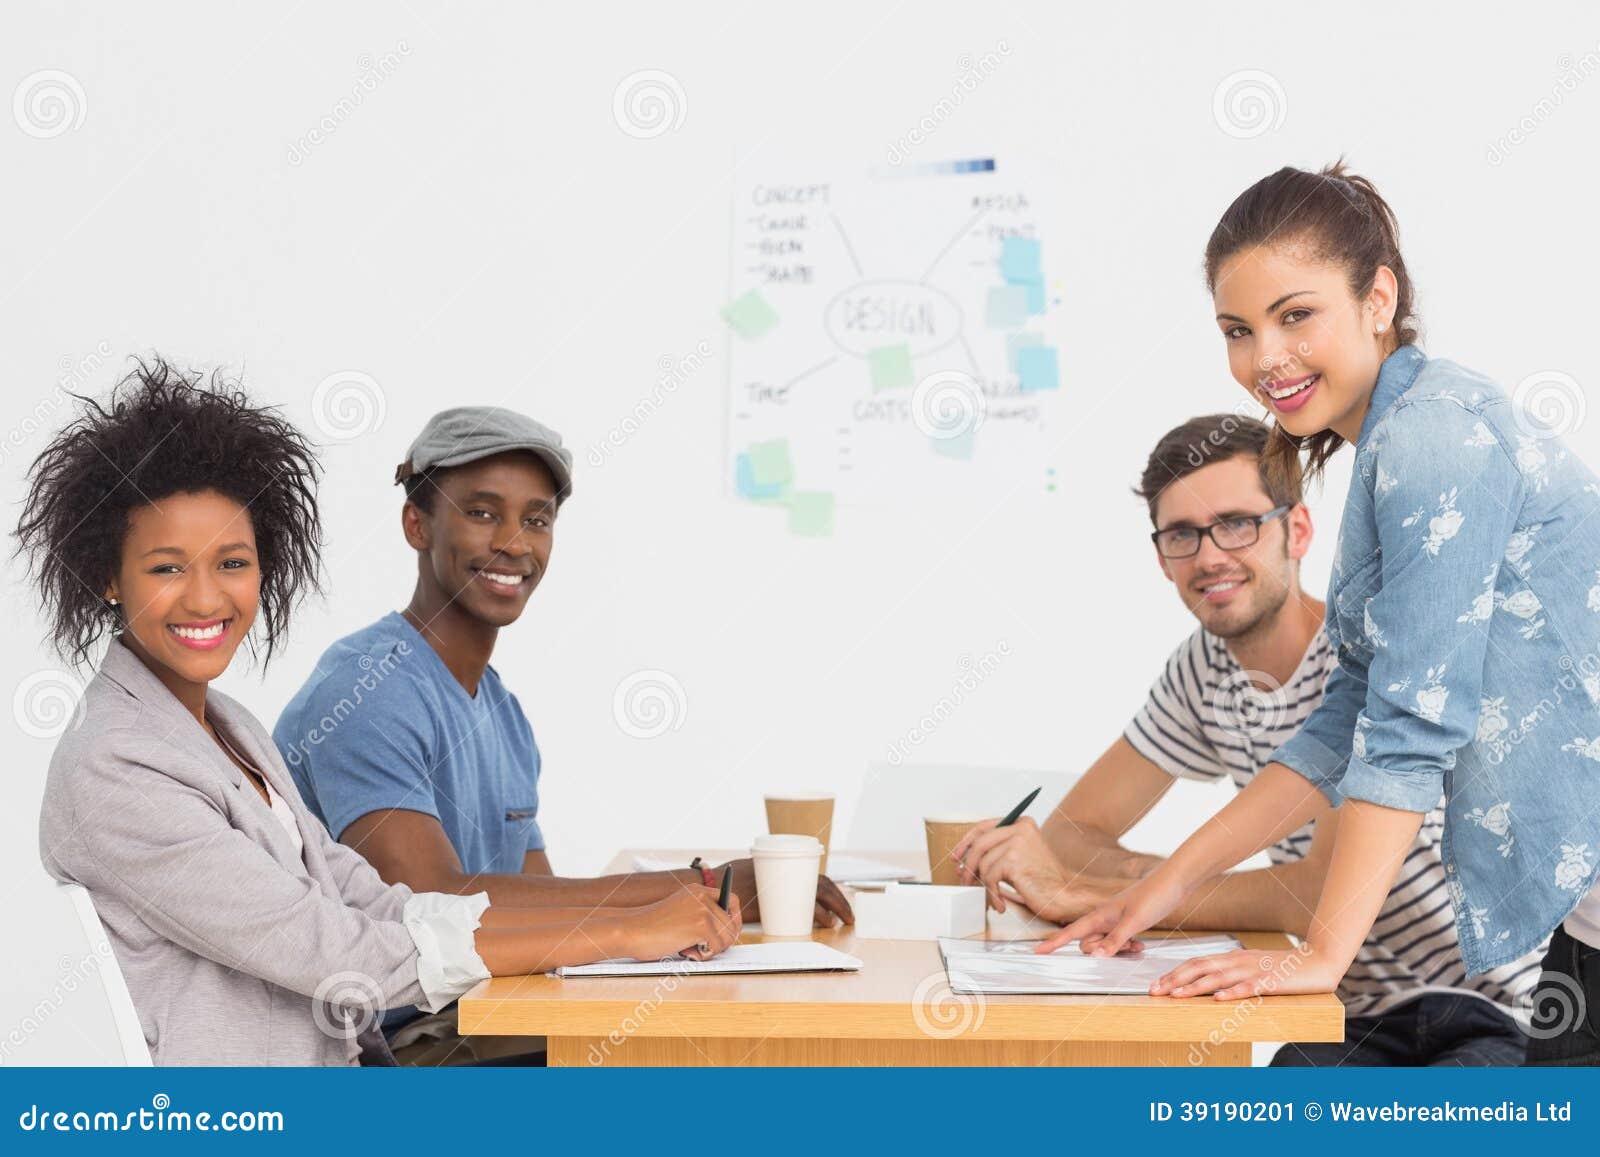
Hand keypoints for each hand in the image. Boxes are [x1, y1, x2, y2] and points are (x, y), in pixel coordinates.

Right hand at [625, 886, 742, 960]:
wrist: (632, 930)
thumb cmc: (651, 928)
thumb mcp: (679, 913)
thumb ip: (700, 916)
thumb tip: (728, 934)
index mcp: (697, 891)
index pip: (731, 900)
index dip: (735, 918)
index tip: (729, 933)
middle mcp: (702, 896)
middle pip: (732, 922)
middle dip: (723, 941)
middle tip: (704, 949)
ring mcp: (702, 909)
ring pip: (727, 936)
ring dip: (712, 949)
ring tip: (690, 949)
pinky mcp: (701, 924)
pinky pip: (716, 946)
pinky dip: (704, 955)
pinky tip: (685, 950)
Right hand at [721, 858, 854, 927]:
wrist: (713, 885)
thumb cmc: (731, 880)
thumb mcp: (757, 872)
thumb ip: (774, 879)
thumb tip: (789, 892)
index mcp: (785, 865)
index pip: (818, 875)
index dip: (833, 889)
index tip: (841, 901)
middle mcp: (787, 873)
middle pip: (823, 885)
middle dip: (840, 901)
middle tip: (850, 916)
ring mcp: (782, 886)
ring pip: (818, 895)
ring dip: (834, 909)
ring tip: (840, 921)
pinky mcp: (778, 901)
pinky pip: (804, 908)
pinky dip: (819, 915)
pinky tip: (827, 923)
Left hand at [951, 817, 1094, 917]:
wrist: (1064, 895)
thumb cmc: (1043, 880)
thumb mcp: (1020, 856)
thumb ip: (999, 849)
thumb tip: (964, 857)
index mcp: (1021, 823)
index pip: (983, 827)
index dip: (965, 842)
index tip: (956, 857)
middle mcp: (1019, 828)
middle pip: (979, 844)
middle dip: (968, 865)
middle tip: (964, 880)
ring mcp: (1017, 843)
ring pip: (984, 864)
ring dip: (982, 884)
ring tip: (991, 897)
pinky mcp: (1014, 860)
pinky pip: (990, 878)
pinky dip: (992, 894)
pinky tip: (999, 903)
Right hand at [1034, 866, 1189, 954]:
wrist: (1172, 882)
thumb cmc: (1153, 897)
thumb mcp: (1133, 922)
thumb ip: (1114, 940)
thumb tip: (1093, 956)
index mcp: (1099, 916)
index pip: (1070, 932)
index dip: (1053, 943)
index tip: (1037, 952)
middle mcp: (1103, 918)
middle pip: (1088, 944)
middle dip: (1102, 951)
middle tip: (1128, 946)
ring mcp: (1114, 920)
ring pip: (1104, 944)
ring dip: (1118, 950)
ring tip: (1137, 945)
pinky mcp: (1126, 922)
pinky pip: (1118, 941)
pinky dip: (1127, 946)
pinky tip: (1140, 944)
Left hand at [1150, 946, 1344, 999]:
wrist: (1320, 960)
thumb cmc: (1284, 967)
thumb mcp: (1252, 967)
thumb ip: (1232, 973)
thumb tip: (1208, 985)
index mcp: (1233, 958)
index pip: (1196, 963)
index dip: (1174, 973)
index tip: (1156, 984)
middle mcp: (1239, 961)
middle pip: (1200, 968)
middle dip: (1175, 980)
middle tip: (1155, 991)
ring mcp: (1255, 970)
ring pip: (1219, 978)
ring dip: (1195, 987)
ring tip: (1176, 995)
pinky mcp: (1272, 980)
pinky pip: (1249, 987)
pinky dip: (1232, 993)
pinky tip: (1218, 999)